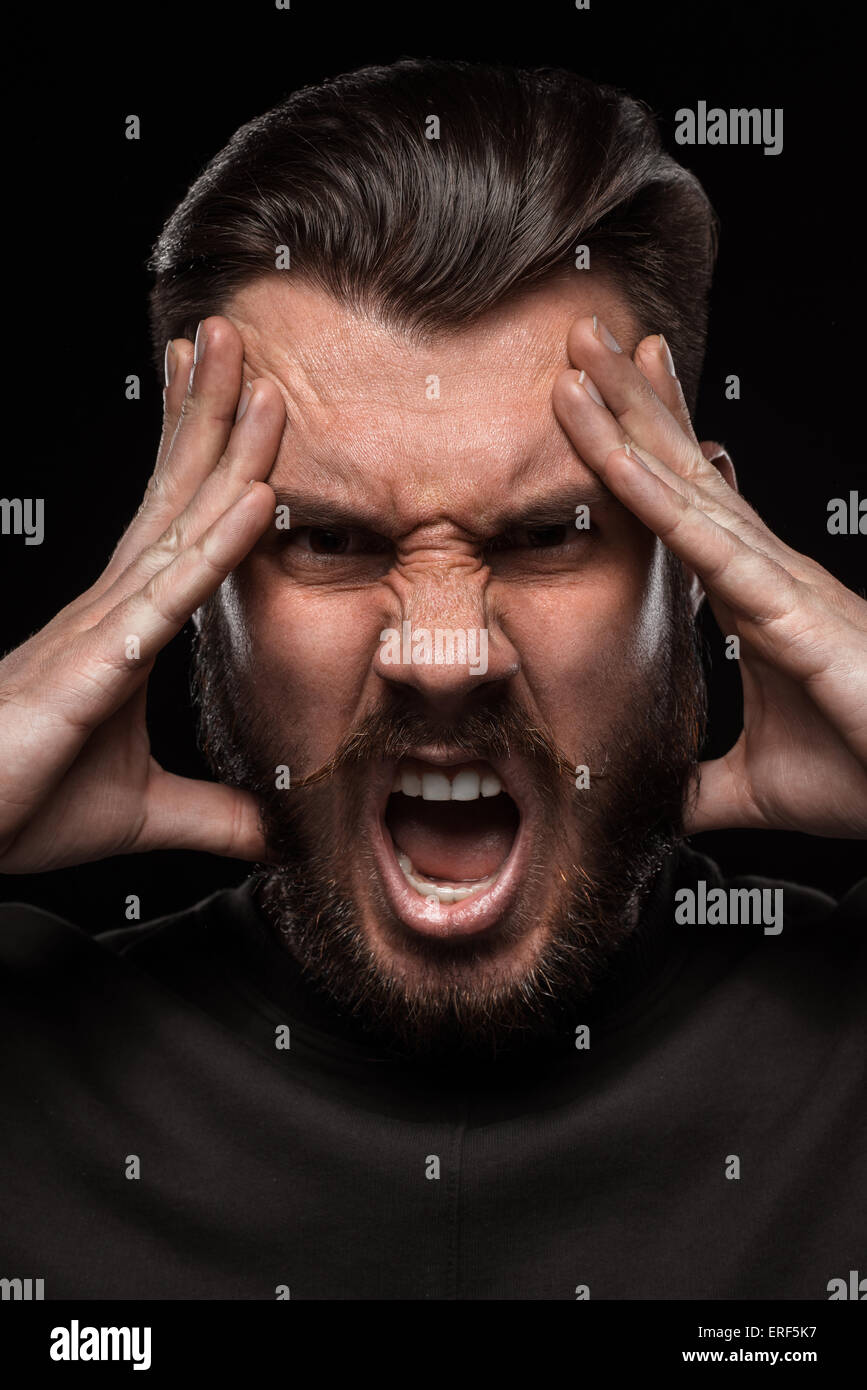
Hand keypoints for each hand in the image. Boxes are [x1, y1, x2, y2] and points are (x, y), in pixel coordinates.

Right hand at [0, 317, 284, 871]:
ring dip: (225, 452)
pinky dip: (215, 549)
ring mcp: (100, 630)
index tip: (242, 395)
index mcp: (122, 623)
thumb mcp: (140, 812)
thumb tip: (268, 829)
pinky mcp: (92, 669)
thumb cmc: (23, 803)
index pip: (177, 523)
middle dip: (213, 415)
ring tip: (263, 383)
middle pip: (175, 495)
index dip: (211, 456)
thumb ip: (207, 812)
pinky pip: (166, 599)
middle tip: (244, 336)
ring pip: (177, 526)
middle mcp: (111, 607)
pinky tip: (254, 501)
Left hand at [552, 316, 866, 838]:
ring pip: (688, 487)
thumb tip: (659, 794)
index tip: (600, 392)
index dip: (644, 445)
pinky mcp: (791, 611)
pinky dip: (656, 500)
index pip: (684, 506)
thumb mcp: (758, 785)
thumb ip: (703, 781)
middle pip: (683, 468)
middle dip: (628, 399)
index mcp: (754, 597)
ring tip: (578, 359)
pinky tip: (613, 458)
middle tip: (579, 330)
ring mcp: (778, 582)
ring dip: (628, 421)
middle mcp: (764, 571)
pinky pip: (709, 545)